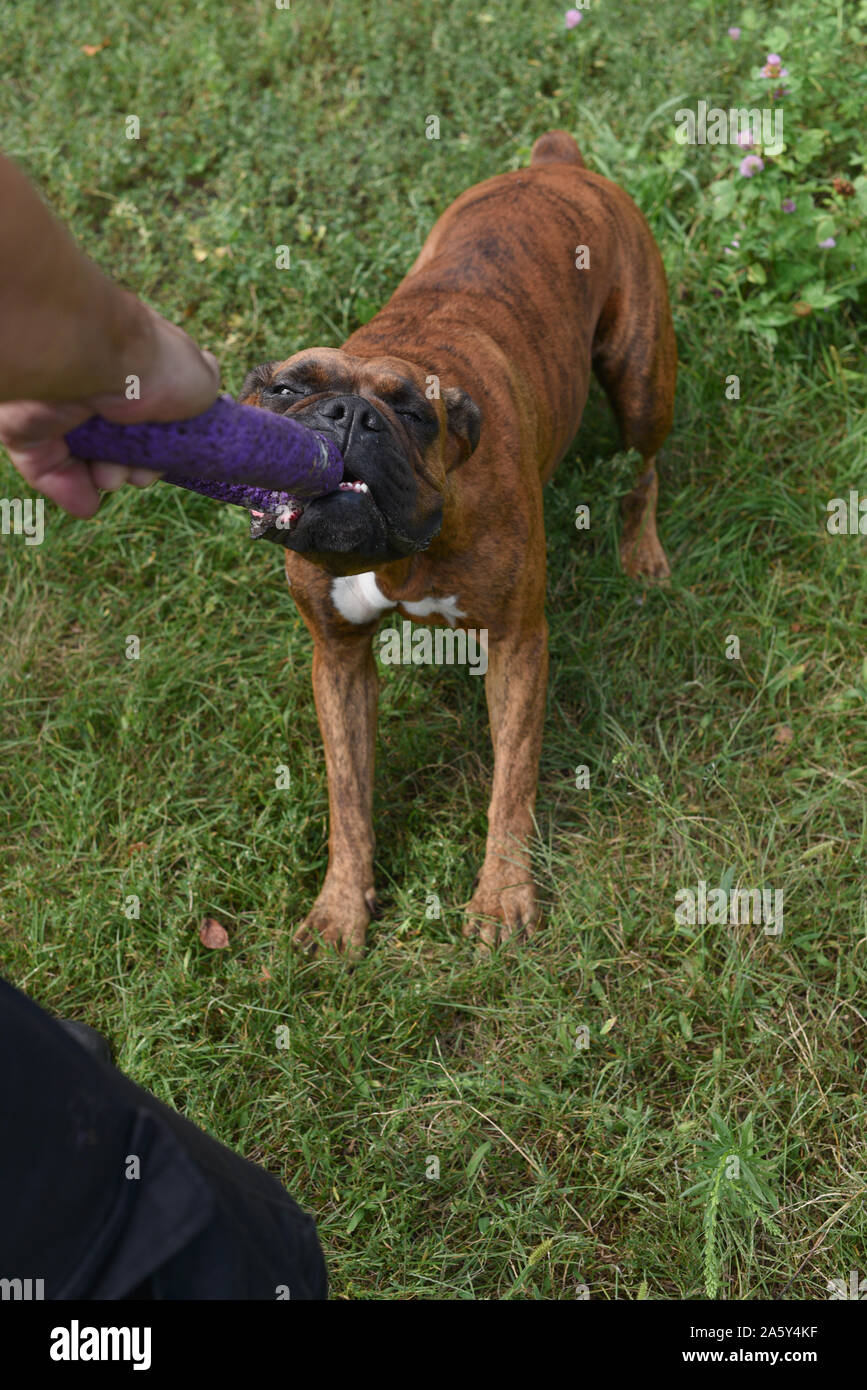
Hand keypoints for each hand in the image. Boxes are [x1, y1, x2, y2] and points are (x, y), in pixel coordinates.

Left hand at [0, 303, 219, 517]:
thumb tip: (201, 396)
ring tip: (110, 476)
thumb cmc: (148, 365)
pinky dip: (70, 490)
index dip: (163, 443)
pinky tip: (88, 500)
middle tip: (139, 473)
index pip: (148, 414)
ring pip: (87, 459)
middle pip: (120, 443)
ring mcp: (59, 409)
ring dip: (107, 478)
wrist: (87, 357)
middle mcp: (94, 386)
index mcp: (132, 369)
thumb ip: (202, 391)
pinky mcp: (28, 430)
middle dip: (136, 467)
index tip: (170, 457)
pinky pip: (48, 470)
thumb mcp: (199, 378)